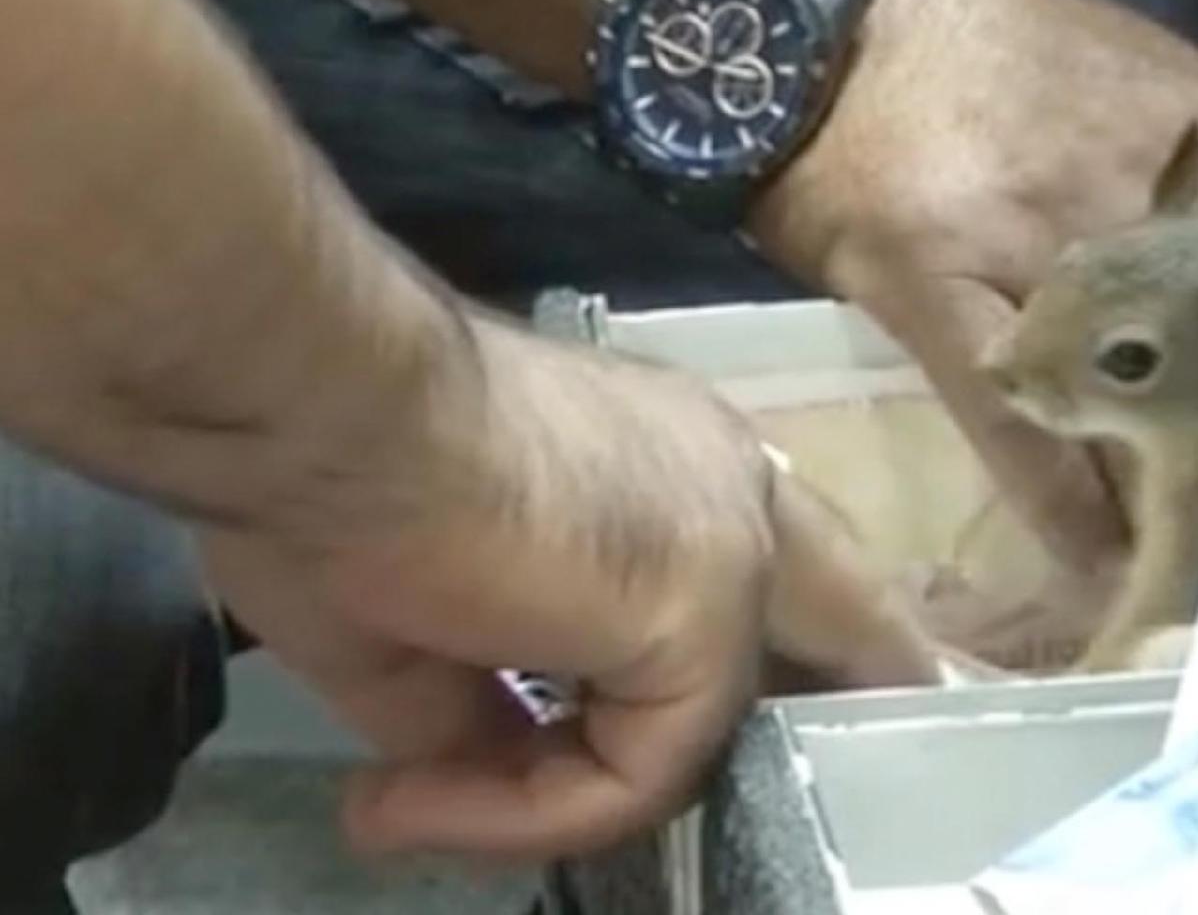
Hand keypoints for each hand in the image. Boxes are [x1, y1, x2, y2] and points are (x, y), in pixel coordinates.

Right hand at [195, 319, 916, 861]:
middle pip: (845, 617)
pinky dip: (527, 812)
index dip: (777, 640)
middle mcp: (726, 489)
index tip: (765, 706)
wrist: (311, 401)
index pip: (768, 562)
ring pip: (709, 724)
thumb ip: (489, 700)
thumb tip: (475, 777)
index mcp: (670, 461)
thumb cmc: (339, 471)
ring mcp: (731, 546)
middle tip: (869, 741)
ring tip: (426, 809)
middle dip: (857, 694)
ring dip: (576, 798)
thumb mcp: (421, 617)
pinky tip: (417, 803)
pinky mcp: (705, 613)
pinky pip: (641, 769)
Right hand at [751, 0, 1197, 576]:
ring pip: (1145, 417)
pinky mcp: (941, 297)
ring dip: (1186, 505)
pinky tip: (1095, 564)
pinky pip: (1021, 436)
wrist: (852, 28)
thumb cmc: (1022, 62)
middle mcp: (1158, 204)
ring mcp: (1046, 255)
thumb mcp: (1183, 97)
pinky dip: (1067, 515)